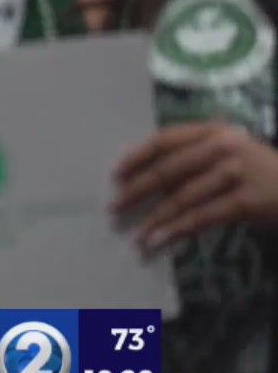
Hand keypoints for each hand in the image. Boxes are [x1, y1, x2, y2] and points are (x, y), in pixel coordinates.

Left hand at [112, 120, 277, 251]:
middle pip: (168, 169)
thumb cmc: (258, 171)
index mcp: (214, 131)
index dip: (137, 156)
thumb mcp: (228, 152)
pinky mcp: (247, 200)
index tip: (115, 173)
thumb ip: (193, 158)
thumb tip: (145, 179)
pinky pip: (202, 217)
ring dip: (155, 218)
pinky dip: (177, 230)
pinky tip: (159, 241)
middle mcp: (223, 147)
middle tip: (114, 207)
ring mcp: (236, 172)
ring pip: (183, 197)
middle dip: (137, 190)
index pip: (166, 139)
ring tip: (137, 235)